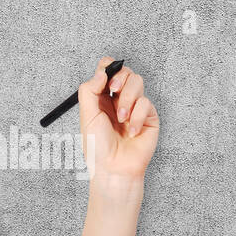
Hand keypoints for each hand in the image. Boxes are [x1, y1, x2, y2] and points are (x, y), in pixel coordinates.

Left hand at [76, 56, 158, 183]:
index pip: (107, 70)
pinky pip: (146, 103)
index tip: (105, 77)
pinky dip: (137, 117)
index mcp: (101, 97)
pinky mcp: (149, 116)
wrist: (114, 168)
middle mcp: (118, 99)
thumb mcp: (87, 116)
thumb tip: (101, 72)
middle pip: (125, 71)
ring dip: (127, 100)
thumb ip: (90, 90)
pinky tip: (131, 131)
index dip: (108, 67)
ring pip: (137, 82)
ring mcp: (134, 107)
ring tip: (121, 119)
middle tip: (114, 91)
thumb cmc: (98, 147)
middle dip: (119, 79)